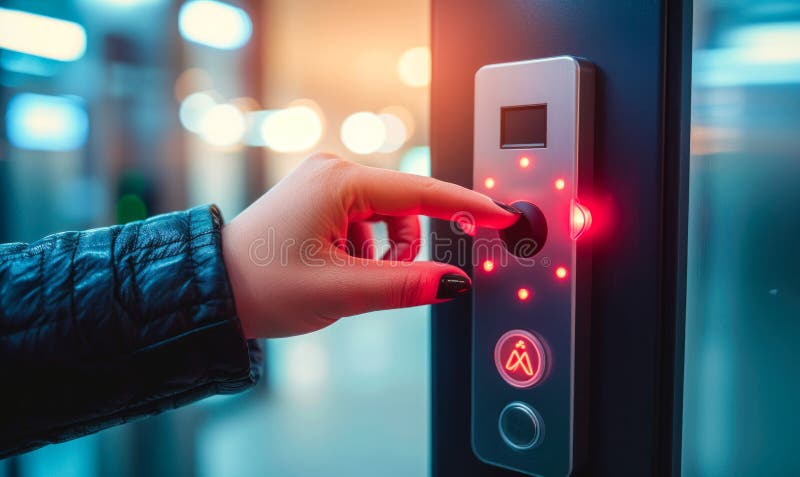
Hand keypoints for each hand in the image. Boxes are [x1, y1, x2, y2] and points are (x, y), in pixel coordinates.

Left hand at [221, 153, 518, 337]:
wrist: (213, 290)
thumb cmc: (262, 284)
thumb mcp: (342, 290)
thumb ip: (405, 285)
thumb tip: (453, 282)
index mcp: (339, 182)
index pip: (421, 194)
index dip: (466, 208)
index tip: (500, 216)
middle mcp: (333, 171)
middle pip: (404, 207)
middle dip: (404, 247)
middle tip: (378, 279)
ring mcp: (324, 183)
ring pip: (387, 218)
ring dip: (384, 252)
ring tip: (349, 277)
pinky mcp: (319, 199)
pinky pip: (366, 221)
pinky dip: (367, 249)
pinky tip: (337, 268)